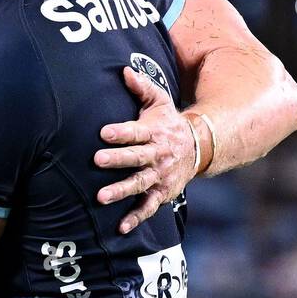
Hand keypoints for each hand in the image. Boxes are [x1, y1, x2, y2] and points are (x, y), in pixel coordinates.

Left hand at [95, 67, 197, 233]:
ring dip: (120, 190)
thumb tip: (123, 70)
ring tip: (100, 197)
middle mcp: (157, 155)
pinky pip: (148, 207)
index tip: (103, 133)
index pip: (136, 132)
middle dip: (117, 159)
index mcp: (154, 132)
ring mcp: (159, 175)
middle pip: (136, 158)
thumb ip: (141, 87)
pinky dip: (135, 218)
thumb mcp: (160, 101)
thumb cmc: (169, 122)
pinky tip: (120, 228)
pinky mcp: (162, 192)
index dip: (121, 133)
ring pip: (139, 184)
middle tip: (97, 160)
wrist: (200, 146)